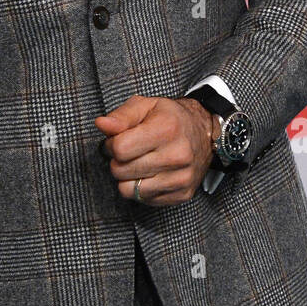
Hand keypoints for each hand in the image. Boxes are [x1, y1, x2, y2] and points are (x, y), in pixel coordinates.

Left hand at [94, 94, 216, 206]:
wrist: (205, 134)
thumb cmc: (170, 118)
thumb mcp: (145, 106)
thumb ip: (121, 116)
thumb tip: (101, 124)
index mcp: (167, 129)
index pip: (120, 149)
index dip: (111, 144)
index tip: (117, 140)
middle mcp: (177, 155)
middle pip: (121, 171)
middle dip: (117, 161)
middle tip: (128, 152)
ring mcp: (182, 178)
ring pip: (129, 190)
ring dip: (127, 178)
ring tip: (138, 163)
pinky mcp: (182, 194)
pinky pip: (144, 200)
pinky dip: (142, 188)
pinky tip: (151, 174)